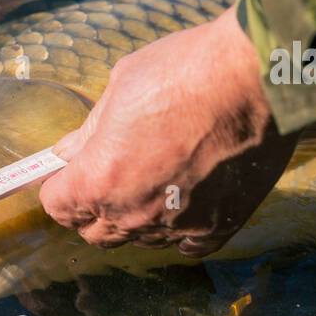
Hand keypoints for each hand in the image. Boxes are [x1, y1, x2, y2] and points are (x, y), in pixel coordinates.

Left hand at [39, 4, 298, 256]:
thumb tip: (71, 151)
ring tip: (158, 179)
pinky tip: (187, 203)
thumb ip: (92, 129)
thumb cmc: (185, 70)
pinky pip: (189, 245)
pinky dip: (183, 230)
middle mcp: (135, 214)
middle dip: (95, 206)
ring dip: (140, 217)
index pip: (58, 206)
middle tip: (112, 174)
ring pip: (143, 240)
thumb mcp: (122, 85)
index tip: (71, 172)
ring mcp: (179, 226)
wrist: (256, 77)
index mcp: (100, 179)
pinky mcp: (221, 226)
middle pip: (97, 232)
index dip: (61, 186)